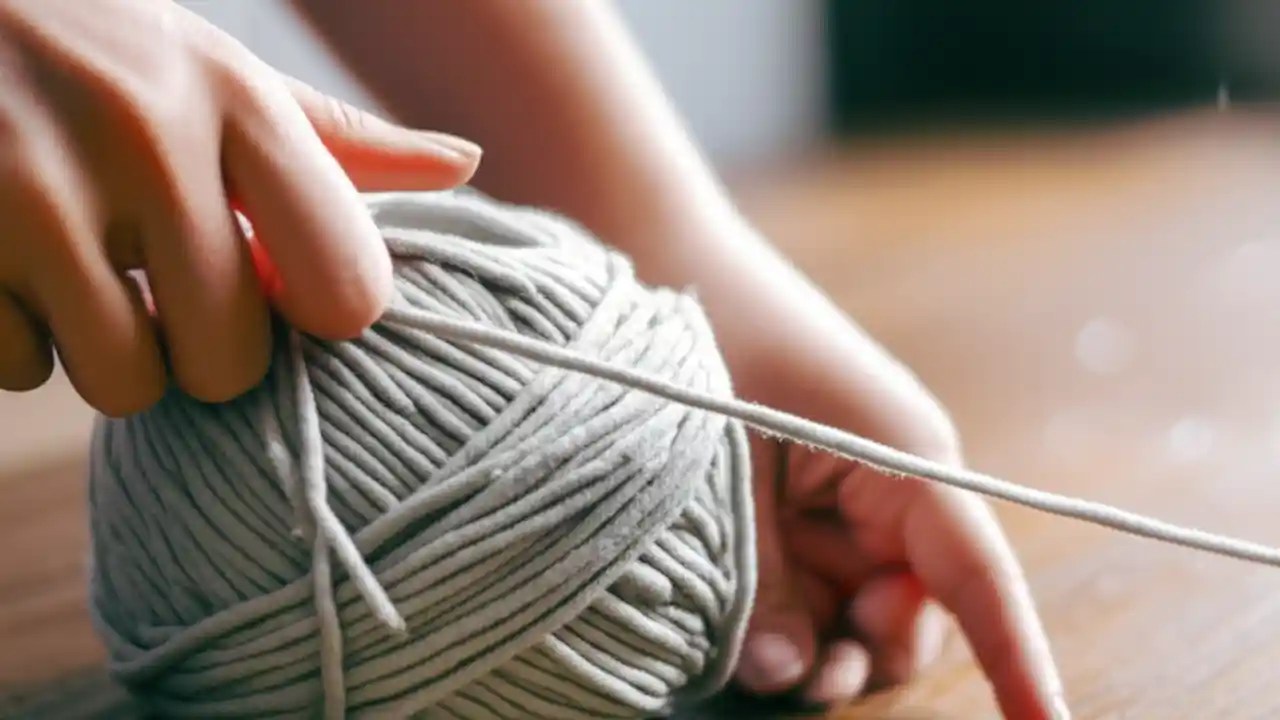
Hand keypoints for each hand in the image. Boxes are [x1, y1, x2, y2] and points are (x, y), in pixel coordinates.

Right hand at [0, 0, 479, 414]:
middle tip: (163, 291)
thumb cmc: (102, 56)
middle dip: (200, 350)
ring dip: (110, 355)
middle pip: (231, 361)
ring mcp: (28, 187)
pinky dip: (19, 342)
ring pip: (125, 384)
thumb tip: (466, 164)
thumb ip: (338, 141)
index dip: (320, 316)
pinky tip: (11, 267)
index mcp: (238, 100)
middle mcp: (144, 137)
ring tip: (85, 278)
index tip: (282, 289)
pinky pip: (18, 372)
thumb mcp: (221, 75)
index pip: (344, 286)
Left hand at [731, 327, 1066, 717]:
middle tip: (800, 669)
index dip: (1015, 660)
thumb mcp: (730, 475)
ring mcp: (846, 501)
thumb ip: (763, 585)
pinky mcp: (801, 508)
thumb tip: (789, 681)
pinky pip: (808, 585)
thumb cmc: (709, 345)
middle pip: (911, 615)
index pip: (976, 577)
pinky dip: (777, 611)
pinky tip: (732, 601)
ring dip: (810, 641)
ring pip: (852, 612)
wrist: (663, 263)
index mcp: (905, 462)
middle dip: (863, 654)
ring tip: (752, 641)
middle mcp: (893, 489)